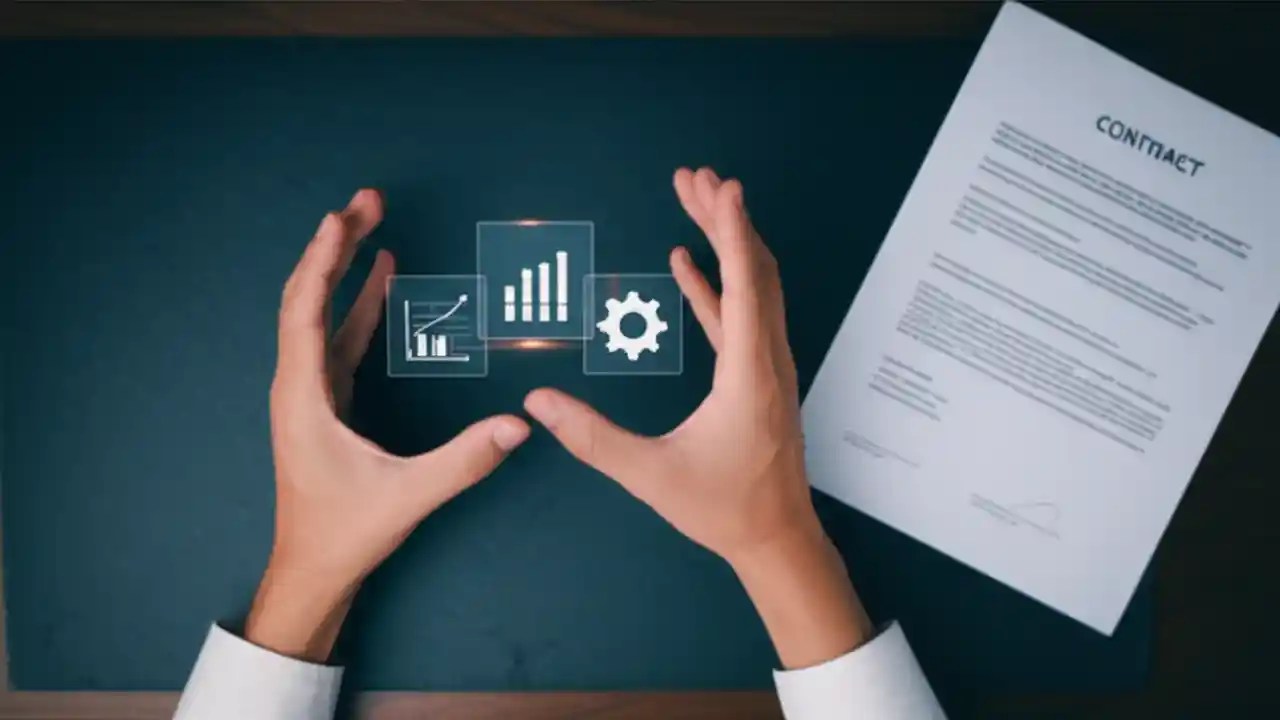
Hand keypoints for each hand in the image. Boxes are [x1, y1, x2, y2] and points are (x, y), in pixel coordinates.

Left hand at [247, 190, 530, 661]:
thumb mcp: (408, 496)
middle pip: (309, 297)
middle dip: (336, 247)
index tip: (340, 218)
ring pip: (321, 313)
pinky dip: (358, 304)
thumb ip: (462, 461)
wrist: (313, 570)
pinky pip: (338, 337)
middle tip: (367, 201)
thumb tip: (518, 426)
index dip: (324, 262)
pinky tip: (382, 279)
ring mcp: (310, 391)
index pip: (307, 311)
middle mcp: (298, 384)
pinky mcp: (326, 402)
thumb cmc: (347, 533)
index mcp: (303, 396)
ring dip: (346, 268)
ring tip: (372, 222)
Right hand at [525, 169, 871, 667]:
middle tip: (693, 176)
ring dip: (727, 242)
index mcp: (749, 374)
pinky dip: (717, 284)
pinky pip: (741, 315)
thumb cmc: (723, 509)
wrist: (777, 538)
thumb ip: (593, 439)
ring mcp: (768, 365)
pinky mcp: (759, 375)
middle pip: (755, 271)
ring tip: (695, 198)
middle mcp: (768, 359)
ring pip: (754, 287)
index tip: (724, 188)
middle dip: (726, 219)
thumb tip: (537, 404)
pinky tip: (686, 263)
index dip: (733, 234)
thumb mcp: (651, 476)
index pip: (746, 287)